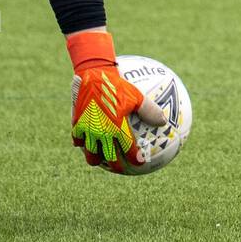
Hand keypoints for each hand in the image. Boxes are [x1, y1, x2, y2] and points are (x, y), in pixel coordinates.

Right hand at [67, 30, 167, 172]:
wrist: (93, 73)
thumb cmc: (117, 84)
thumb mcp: (136, 95)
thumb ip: (149, 110)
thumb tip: (164, 121)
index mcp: (118, 128)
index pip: (129, 150)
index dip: (135, 159)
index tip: (140, 162)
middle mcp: (102, 132)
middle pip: (109, 158)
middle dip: (115, 166)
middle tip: (120, 167)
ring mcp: (88, 130)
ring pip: (90, 154)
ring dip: (96, 159)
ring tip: (99, 159)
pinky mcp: (76, 124)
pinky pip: (77, 139)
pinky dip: (81, 143)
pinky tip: (84, 142)